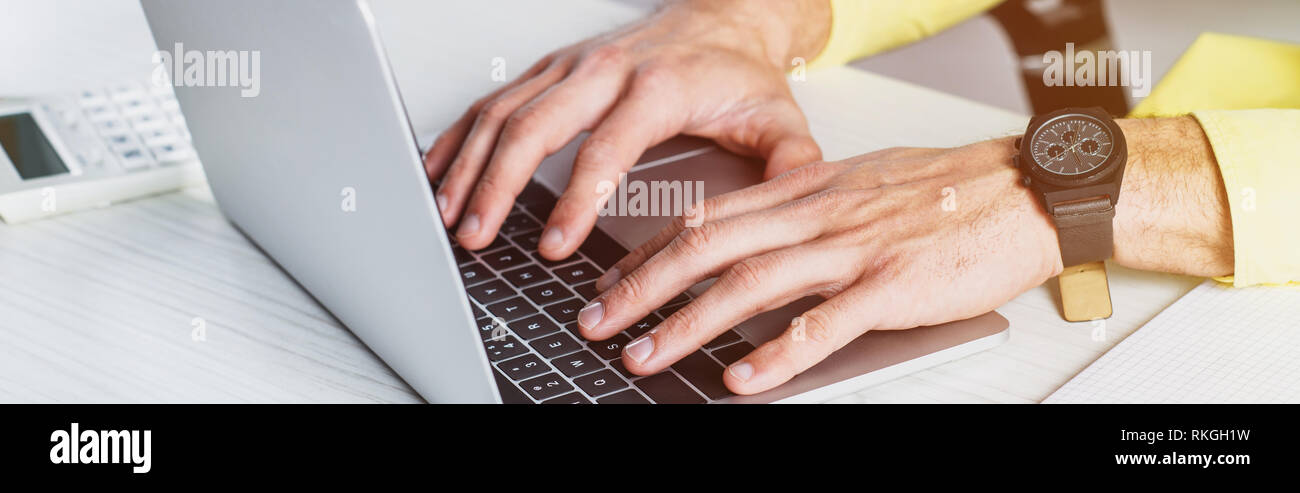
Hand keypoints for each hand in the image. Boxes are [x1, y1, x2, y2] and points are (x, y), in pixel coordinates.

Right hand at [424, 0, 830, 257]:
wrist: (722, 17)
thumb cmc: (738, 72)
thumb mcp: (778, 119)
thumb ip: (786, 167)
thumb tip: (789, 213)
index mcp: (657, 88)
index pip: (605, 149)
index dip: (575, 200)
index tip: (555, 245)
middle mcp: (605, 69)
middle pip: (533, 127)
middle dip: (497, 186)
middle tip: (478, 236)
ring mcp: (570, 65)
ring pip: (503, 111)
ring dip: (469, 164)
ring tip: (450, 215)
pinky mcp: (552, 67)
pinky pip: (494, 98)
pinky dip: (461, 133)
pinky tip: (440, 168)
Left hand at [577, 116, 1233, 394]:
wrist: (1024, 188)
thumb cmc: (948, 188)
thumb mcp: (861, 181)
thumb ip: (806, 205)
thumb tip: (758, 229)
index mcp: (807, 189)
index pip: (710, 217)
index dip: (653, 249)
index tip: (616, 275)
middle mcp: (817, 216)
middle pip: (710, 248)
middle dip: (644, 285)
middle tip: (599, 319)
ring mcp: (851, 251)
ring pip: (749, 285)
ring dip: (688, 322)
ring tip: (645, 353)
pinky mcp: (888, 288)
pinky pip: (821, 324)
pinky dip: (776, 354)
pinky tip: (741, 378)